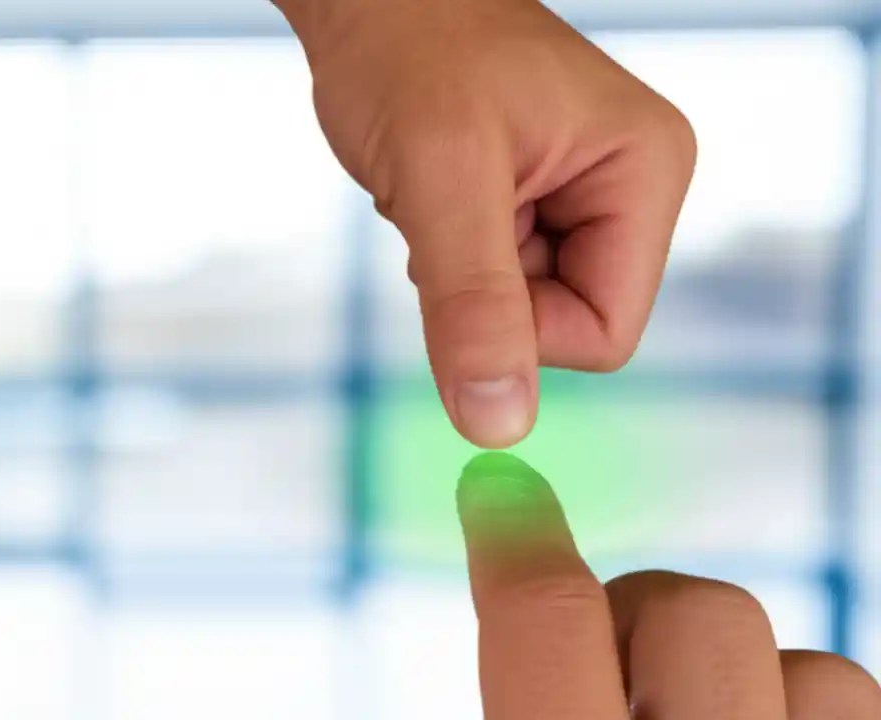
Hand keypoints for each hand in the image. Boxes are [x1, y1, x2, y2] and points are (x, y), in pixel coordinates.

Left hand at [276, 0, 696, 447]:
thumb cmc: (409, 52)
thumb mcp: (442, 181)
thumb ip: (475, 306)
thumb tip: (498, 426)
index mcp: (646, 171)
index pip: (606, 330)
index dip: (521, 326)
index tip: (462, 254)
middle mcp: (628, 188)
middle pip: (567, 323)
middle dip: (487, 289)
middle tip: (446, 207)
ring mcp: (581, 198)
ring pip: (521, 308)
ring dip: (459, 268)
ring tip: (438, 186)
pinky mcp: (533, 205)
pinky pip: (492, 280)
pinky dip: (447, 252)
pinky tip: (434, 188)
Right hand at [458, 453, 880, 718]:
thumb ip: (526, 697)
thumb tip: (528, 612)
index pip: (545, 623)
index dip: (514, 538)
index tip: (497, 488)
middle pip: (696, 613)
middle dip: (648, 621)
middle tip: (616, 683)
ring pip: (814, 669)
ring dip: (756, 688)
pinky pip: (859, 707)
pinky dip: (814, 719)